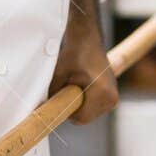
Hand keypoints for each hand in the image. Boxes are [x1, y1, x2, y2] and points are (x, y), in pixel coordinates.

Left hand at [49, 0, 117, 124]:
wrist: (87, 37)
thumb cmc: (73, 53)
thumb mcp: (59, 74)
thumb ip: (52, 94)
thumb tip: (40, 110)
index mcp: (102, 93)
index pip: (82, 118)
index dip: (67, 112)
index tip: (59, 99)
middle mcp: (112, 97)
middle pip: (86, 118)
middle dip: (74, 108)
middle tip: (67, 88)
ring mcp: (114, 97)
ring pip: (90, 114)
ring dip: (80, 105)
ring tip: (75, 85)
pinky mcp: (113, 95)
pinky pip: (95, 108)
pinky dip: (86, 101)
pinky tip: (82, 85)